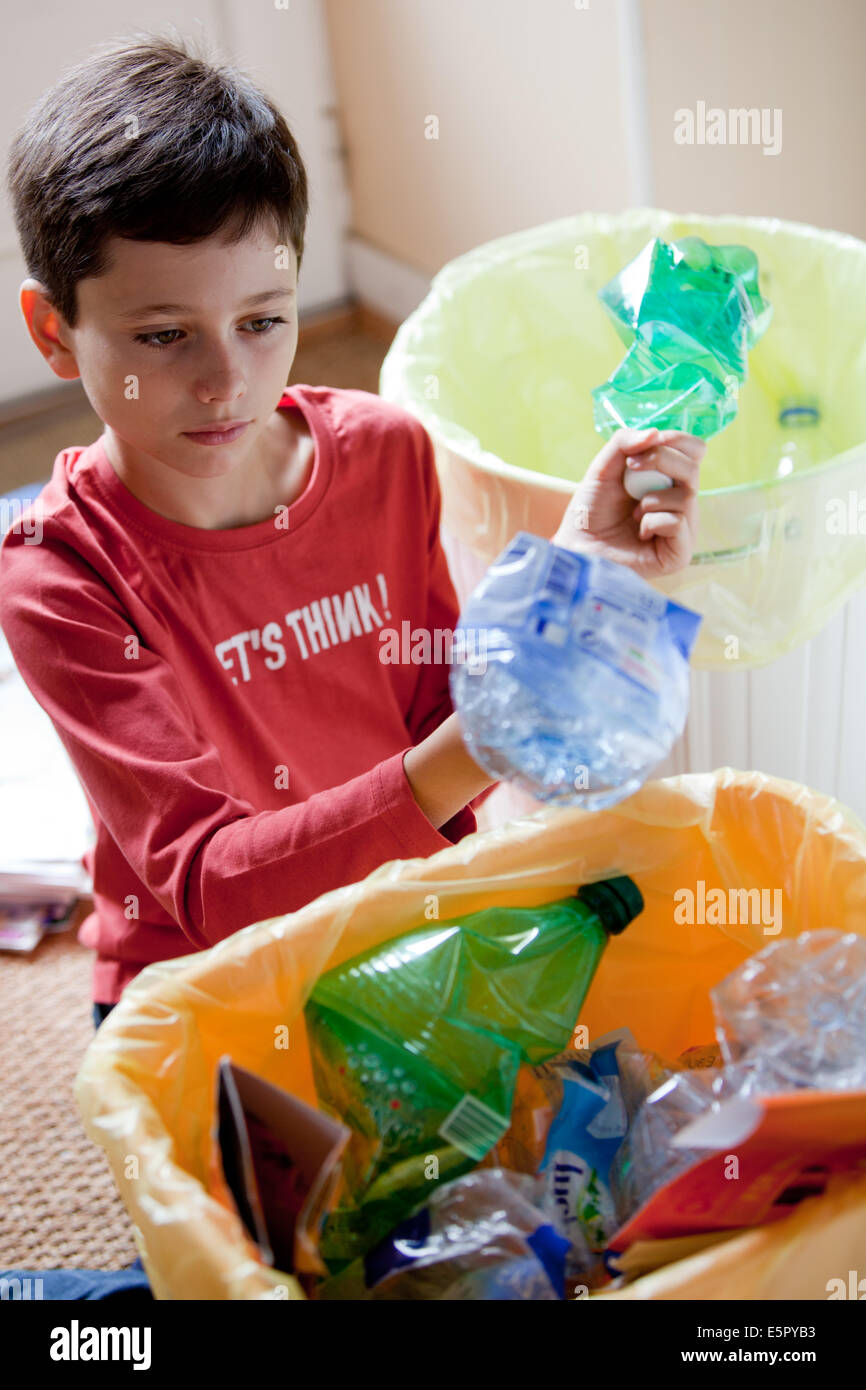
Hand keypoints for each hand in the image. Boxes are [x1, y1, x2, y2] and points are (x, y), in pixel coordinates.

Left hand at [552, 427, 704, 578]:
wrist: (578, 547)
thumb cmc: (591, 512)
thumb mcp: (603, 468)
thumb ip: (624, 443)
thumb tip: (656, 432)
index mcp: (669, 480)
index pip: (693, 450)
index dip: (677, 440)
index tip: (650, 441)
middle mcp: (682, 503)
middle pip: (693, 468)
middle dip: (661, 459)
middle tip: (631, 468)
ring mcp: (684, 529)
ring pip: (687, 495)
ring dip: (652, 498)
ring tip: (633, 513)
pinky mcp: (680, 554)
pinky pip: (678, 522)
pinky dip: (653, 522)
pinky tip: (640, 533)